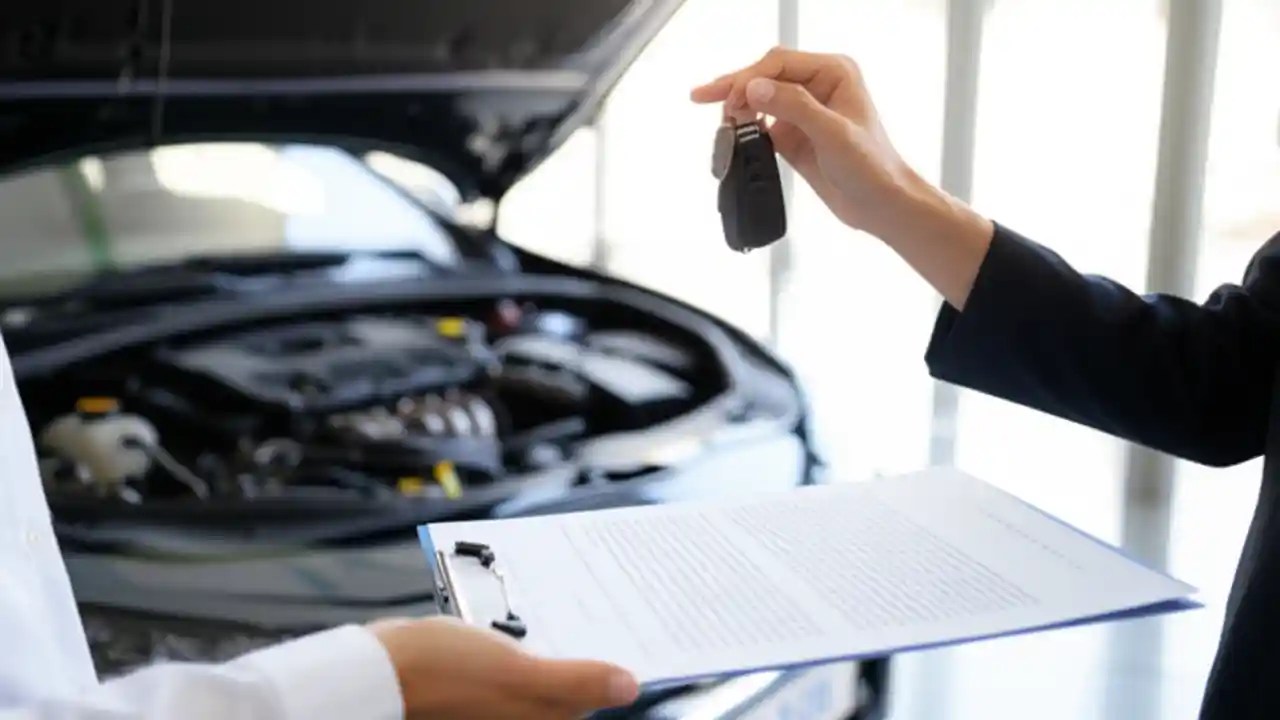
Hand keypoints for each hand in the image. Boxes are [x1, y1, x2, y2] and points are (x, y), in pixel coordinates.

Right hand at [369, 616, 639, 718]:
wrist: (376, 672)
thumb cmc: (444, 675)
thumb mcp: (517, 675)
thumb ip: (574, 682)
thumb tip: (628, 687)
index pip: (587, 703)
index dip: (611, 674)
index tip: (633, 640)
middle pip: (565, 693)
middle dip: (586, 661)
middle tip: (604, 614)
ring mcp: (494, 707)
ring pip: (540, 678)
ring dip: (554, 648)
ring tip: (569, 611)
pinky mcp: (475, 690)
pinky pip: (513, 668)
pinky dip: (523, 645)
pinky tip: (523, 622)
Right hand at [690, 47, 910, 233]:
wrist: (881, 206)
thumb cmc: (872, 167)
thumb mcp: (833, 134)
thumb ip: (794, 107)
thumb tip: (754, 88)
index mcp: (834, 72)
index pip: (779, 63)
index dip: (750, 77)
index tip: (730, 100)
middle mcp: (818, 86)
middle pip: (765, 76)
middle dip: (735, 87)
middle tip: (702, 98)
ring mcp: (804, 111)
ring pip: (759, 99)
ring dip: (737, 108)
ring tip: (718, 123)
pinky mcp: (794, 136)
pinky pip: (761, 125)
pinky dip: (744, 130)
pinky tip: (731, 137)